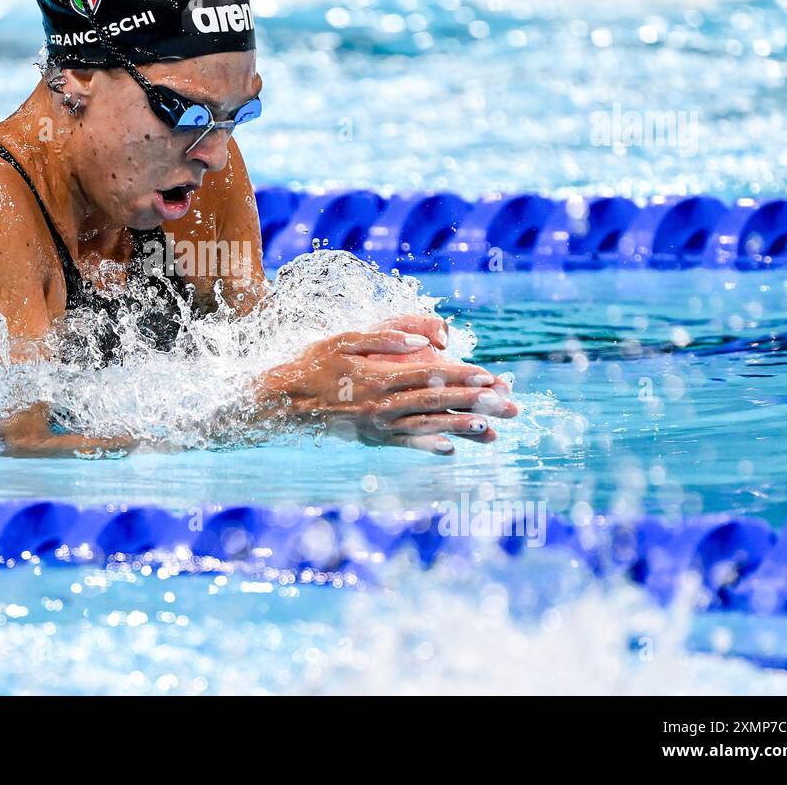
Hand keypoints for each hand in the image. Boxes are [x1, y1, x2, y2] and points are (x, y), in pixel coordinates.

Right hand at [258, 325, 516, 453]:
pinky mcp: (370, 438)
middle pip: (436, 404)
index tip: (490, 376)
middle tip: (508, 405)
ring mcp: (376, 427)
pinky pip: (405, 443)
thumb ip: (382, 338)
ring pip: (426, 427)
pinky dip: (430, 446)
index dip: (461, 377)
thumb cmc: (310, 363)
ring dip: (461, 428)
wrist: (279, 403)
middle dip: (475, 404)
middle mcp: (380, 406)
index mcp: (377, 379)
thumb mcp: (342, 340)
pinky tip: (451, 448)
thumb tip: (422, 342)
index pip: (428, 377)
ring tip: (491, 430)